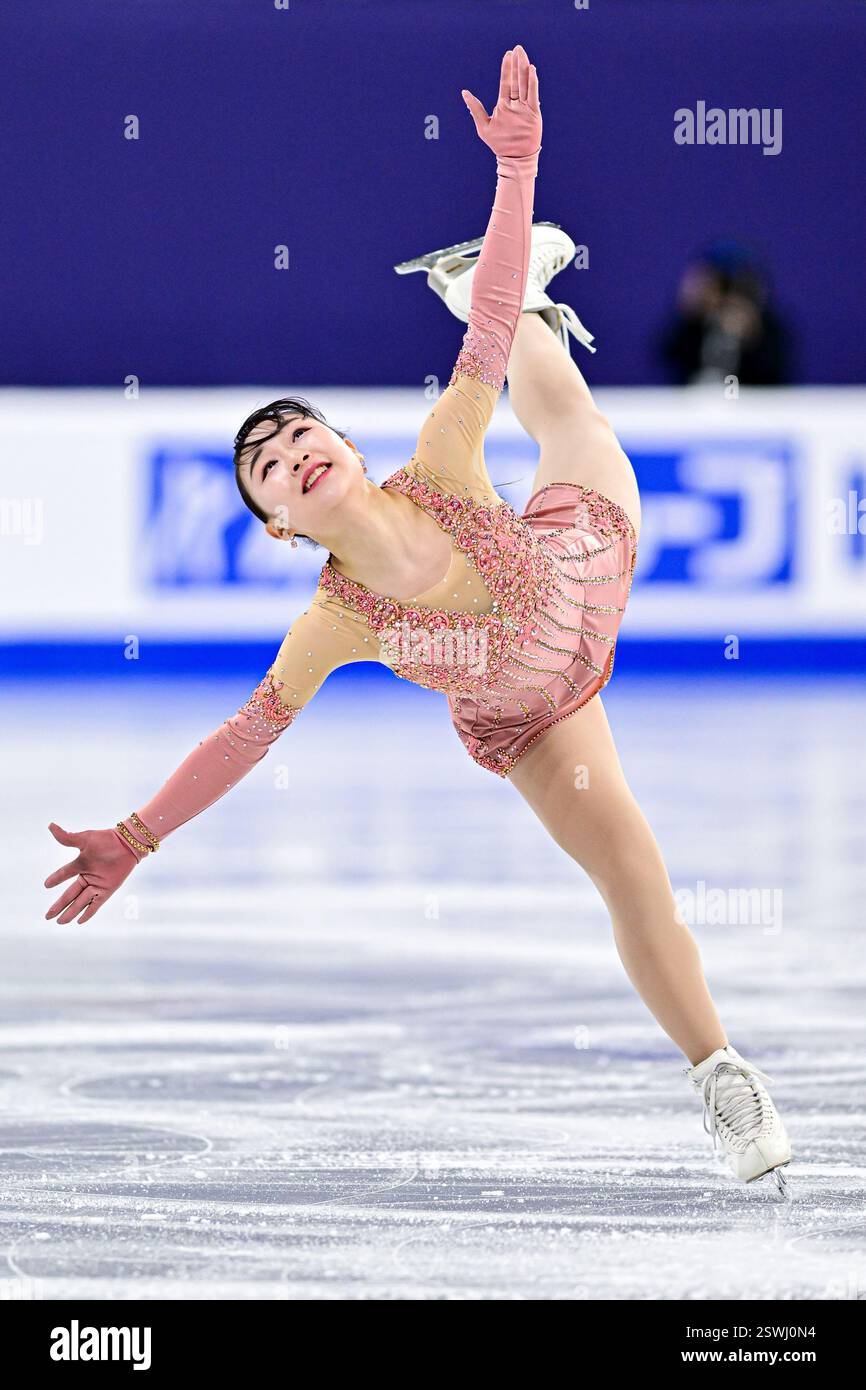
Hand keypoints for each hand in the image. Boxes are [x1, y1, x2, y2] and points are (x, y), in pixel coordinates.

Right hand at [44, 822, 140, 923]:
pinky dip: (88, 912)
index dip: (55, 879)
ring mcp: (97, 884)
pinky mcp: (107, 889)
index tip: (46, 884)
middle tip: (47, 916)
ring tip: (59, 922)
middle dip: (59, 905)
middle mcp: (88, 876)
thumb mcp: (84, 839)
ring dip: (70, 912)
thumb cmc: (107, 839)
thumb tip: (50, 826)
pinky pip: (96, 904)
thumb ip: (66, 838)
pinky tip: (79, 921)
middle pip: (70, 894)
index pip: (65, 874)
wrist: (128, 843)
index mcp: (81, 864)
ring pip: (80, 901)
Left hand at [462, 44, 540, 158]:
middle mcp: (515, 104)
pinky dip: (532, 84)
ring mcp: (524, 108)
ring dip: (524, 70)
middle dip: (516, 65)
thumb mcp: (483, 126)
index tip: (507, 55)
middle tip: (517, 49)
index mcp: (504, 104)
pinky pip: (533, 96)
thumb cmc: (499, 144)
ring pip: (524, 85)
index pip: (505, 83)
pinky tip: (531, 71)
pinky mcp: (533, 113)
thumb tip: (464, 92)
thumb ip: (475, 108)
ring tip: (523, 55)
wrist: (513, 158)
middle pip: (516, 80)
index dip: (506, 69)